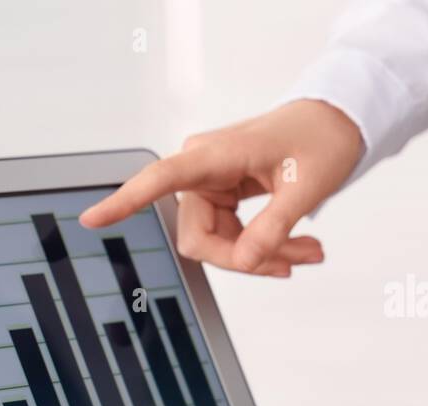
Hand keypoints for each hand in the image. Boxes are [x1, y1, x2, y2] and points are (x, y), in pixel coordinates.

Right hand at [79, 100, 362, 276]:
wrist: (336, 122)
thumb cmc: (321, 137)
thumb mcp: (306, 186)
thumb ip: (273, 228)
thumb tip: (245, 261)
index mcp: (213, 154)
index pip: (159, 179)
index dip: (124, 201)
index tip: (92, 219)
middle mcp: (202, 170)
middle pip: (199, 238)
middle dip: (246, 258)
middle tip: (294, 261)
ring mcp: (210, 185)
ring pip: (218, 244)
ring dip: (263, 256)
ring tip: (307, 251)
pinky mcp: (223, 197)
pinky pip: (231, 237)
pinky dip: (265, 247)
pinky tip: (296, 246)